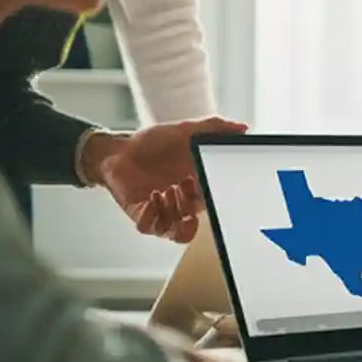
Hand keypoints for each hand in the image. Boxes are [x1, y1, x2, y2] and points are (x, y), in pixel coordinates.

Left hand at [86, 117, 247, 242]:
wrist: (119, 148)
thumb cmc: (153, 142)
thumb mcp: (187, 131)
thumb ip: (215, 128)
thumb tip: (243, 128)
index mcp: (197, 187)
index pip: (213, 203)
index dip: (214, 200)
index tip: (209, 186)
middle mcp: (181, 203)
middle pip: (196, 222)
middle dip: (191, 207)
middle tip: (183, 185)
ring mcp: (161, 212)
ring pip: (176, 232)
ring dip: (174, 214)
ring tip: (166, 191)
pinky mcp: (141, 215)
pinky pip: (150, 228)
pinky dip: (153, 217)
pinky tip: (152, 198)